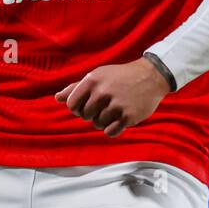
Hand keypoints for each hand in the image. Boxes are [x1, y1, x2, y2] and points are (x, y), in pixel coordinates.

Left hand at [55, 58, 169, 136]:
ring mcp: (116, 105)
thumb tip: (57, 98)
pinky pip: (110, 132)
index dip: (77, 108)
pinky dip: (113, 128)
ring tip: (114, 110)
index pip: (72, 105)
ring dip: (104, 121)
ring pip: (98, 125)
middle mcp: (103, 92)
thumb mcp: (98, 75)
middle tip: (105, 105)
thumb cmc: (120, 76)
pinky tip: (119, 119)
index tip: (86, 105)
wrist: (151, 76)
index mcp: (93, 80)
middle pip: (85, 116)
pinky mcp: (128, 116)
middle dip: (92, 114)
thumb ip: (76, 87)